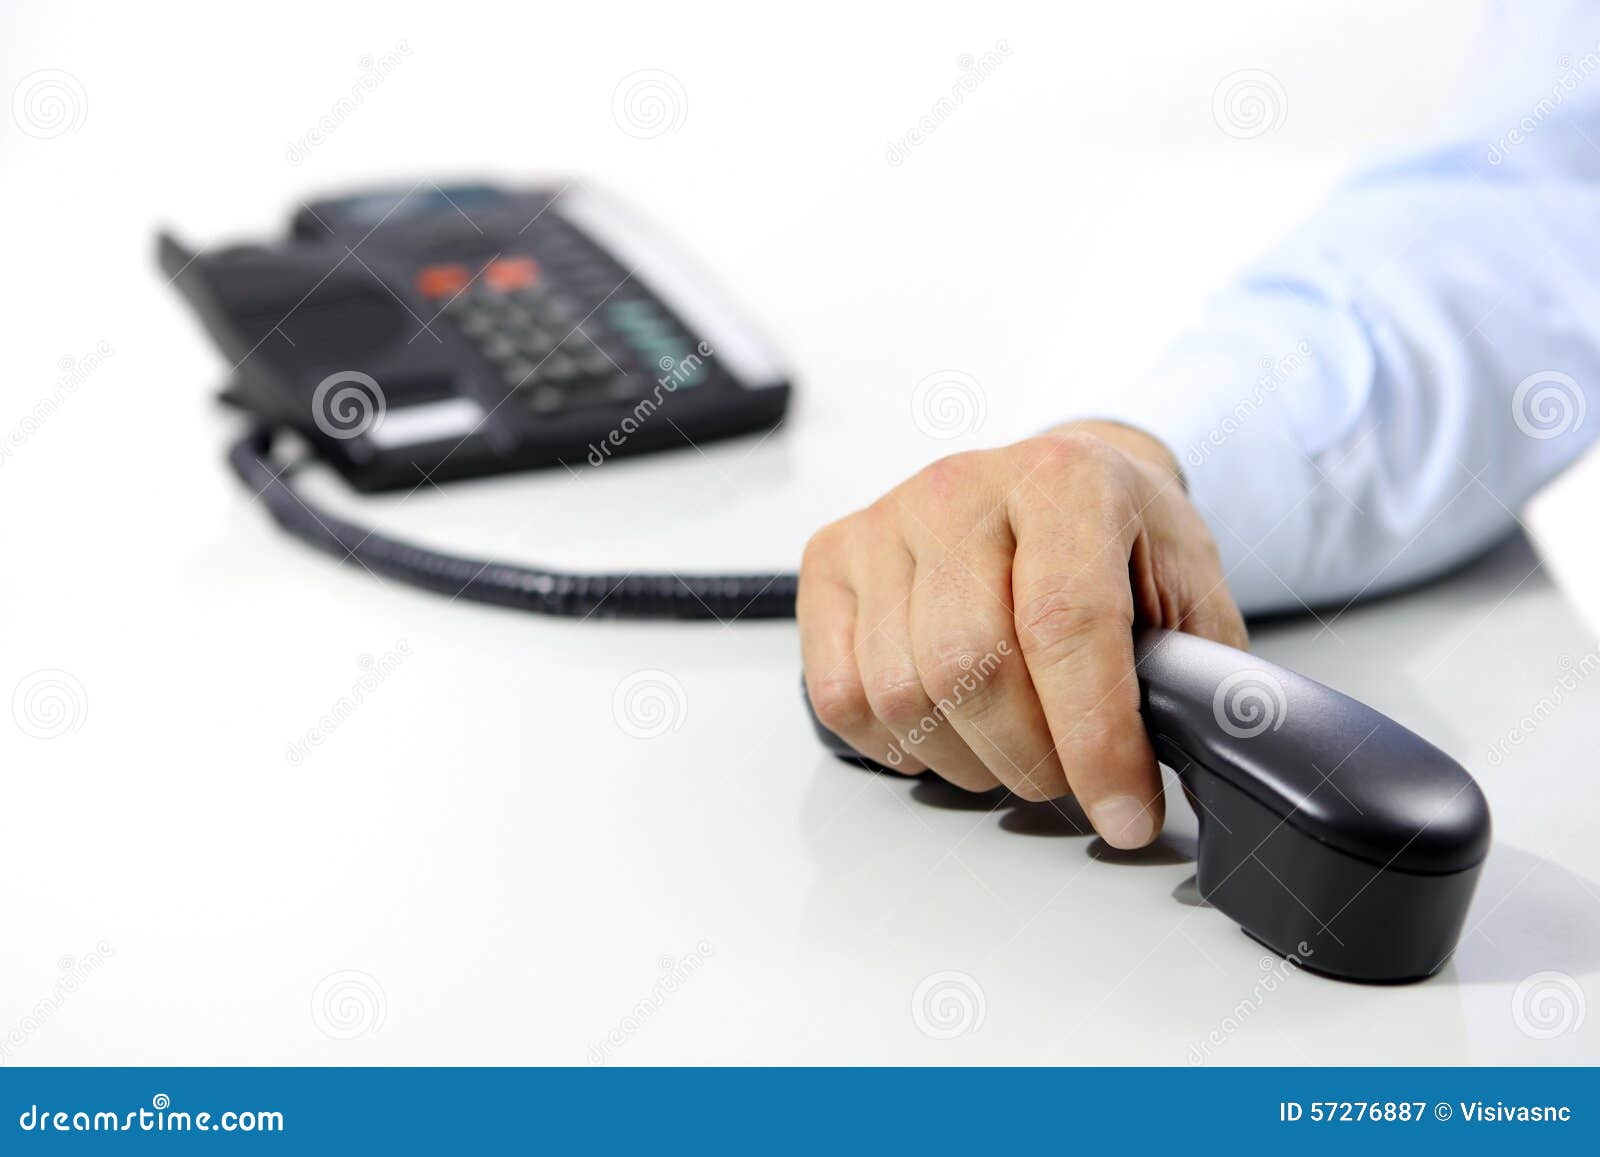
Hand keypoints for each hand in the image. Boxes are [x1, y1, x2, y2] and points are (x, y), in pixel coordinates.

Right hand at [798, 421, 1247, 847]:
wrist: (1057, 486)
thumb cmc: (1122, 542)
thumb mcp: (1191, 591)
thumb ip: (1193, 673)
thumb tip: (1190, 760)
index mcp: (1065, 480)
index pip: (1064, 622)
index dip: (1094, 737)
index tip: (1123, 811)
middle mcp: (960, 489)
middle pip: (971, 665)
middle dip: (1030, 759)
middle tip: (1069, 779)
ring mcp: (885, 523)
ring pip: (902, 692)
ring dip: (967, 761)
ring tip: (1013, 754)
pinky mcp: (831, 561)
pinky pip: (840, 694)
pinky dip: (895, 746)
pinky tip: (948, 734)